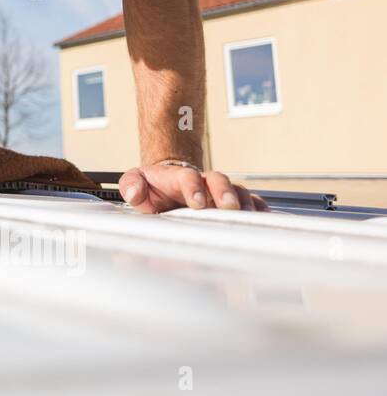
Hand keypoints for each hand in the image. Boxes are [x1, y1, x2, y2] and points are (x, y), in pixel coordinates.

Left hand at [118, 163, 267, 213]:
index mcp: (179, 177)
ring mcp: (219, 191)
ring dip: (244, 202)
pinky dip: (258, 207)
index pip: (188, 178)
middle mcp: (203, 182)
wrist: (166, 186)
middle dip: (225, 192)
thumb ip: (131, 185)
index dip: (193, 188)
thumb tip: (133, 191)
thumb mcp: (136, 184)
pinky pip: (249, 201)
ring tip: (249, 216)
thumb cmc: (153, 188)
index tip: (197, 203)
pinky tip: (265, 217)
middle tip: (229, 207)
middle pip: (219, 180)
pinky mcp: (231, 201)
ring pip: (237, 191)